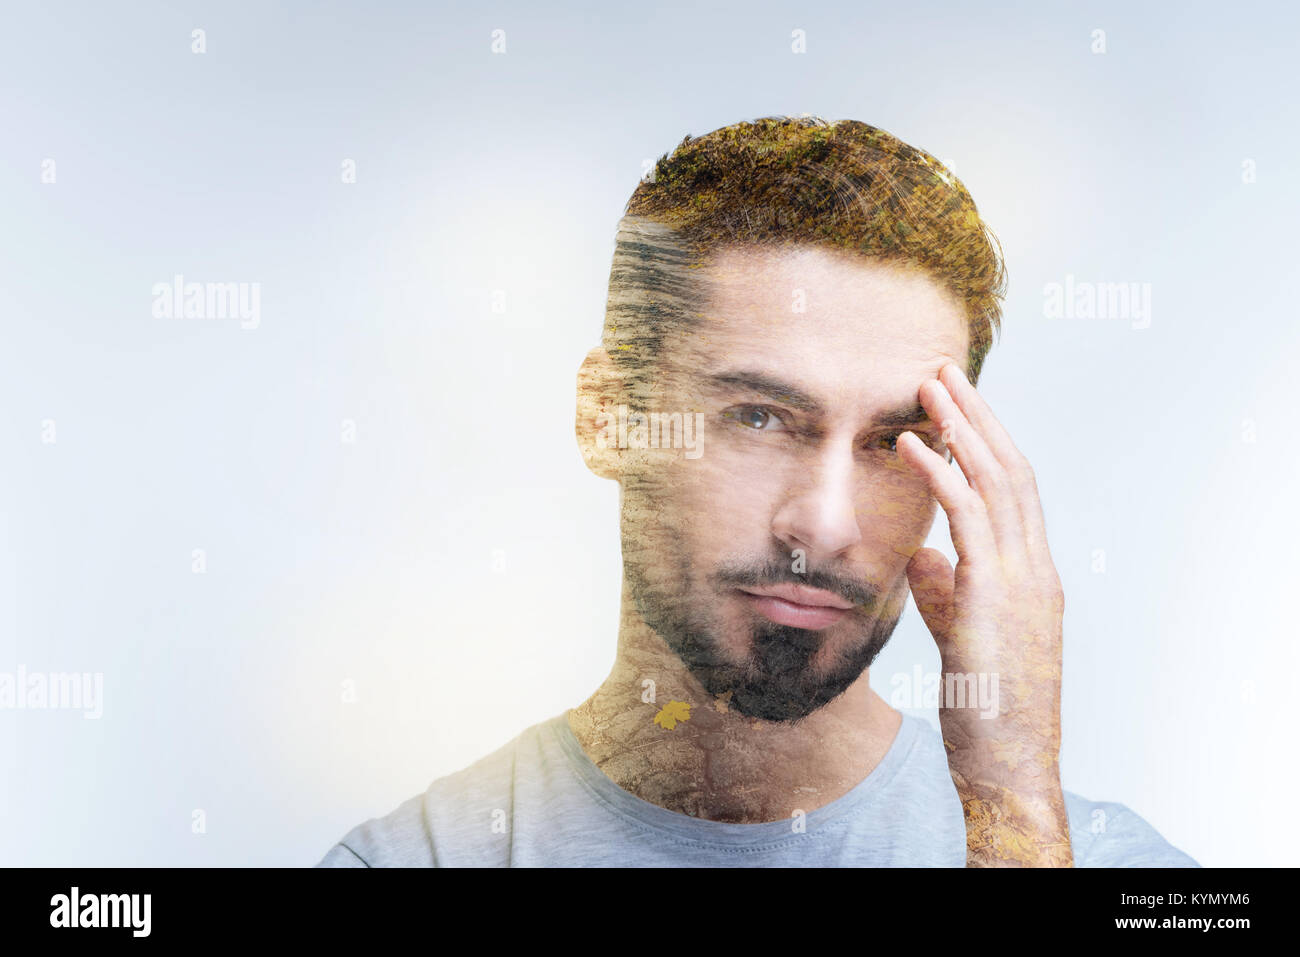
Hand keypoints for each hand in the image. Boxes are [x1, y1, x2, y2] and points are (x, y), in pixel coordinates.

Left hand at [897, 362, 1070, 866]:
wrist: (1010, 767)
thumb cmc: (986, 711)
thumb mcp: (960, 636)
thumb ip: (944, 589)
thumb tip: (920, 552)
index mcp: (1031, 576)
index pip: (1014, 491)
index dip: (986, 443)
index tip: (954, 406)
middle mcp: (1036, 568)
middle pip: (1012, 470)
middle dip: (978, 415)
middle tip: (944, 370)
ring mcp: (1023, 579)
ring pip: (997, 480)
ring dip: (962, 426)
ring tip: (929, 384)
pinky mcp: (996, 595)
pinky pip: (968, 516)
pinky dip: (941, 472)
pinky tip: (913, 444)